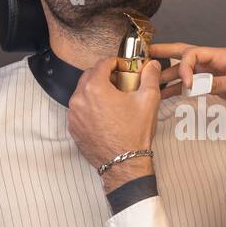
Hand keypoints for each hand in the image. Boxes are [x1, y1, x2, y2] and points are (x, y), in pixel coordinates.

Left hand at [67, 57, 161, 189]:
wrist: (124, 164)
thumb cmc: (134, 134)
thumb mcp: (148, 100)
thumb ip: (150, 77)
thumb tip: (152, 65)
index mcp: (95, 88)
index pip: (102, 64)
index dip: (115, 63)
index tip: (123, 67)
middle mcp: (79, 99)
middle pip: (89, 76)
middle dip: (104, 75)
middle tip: (119, 82)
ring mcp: (74, 115)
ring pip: (82, 93)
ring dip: (95, 91)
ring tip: (112, 100)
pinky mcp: (73, 128)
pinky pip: (79, 110)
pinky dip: (89, 107)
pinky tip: (104, 115)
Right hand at [150, 42, 225, 109]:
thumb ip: (218, 84)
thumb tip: (196, 85)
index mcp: (219, 55)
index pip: (193, 54)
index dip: (185, 66)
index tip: (186, 84)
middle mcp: (211, 60)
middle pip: (183, 53)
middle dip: (164, 53)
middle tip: (146, 53)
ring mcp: (208, 71)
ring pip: (182, 70)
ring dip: (165, 74)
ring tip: (147, 78)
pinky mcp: (208, 83)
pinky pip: (188, 83)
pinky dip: (175, 88)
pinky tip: (162, 94)